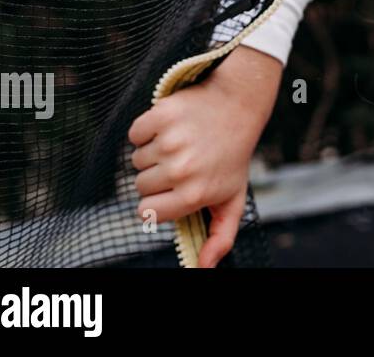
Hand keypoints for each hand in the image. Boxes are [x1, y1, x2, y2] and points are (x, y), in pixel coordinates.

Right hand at [128, 45, 282, 266]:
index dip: (158, 201)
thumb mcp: (233, 198)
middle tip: (186, 160)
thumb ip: (220, 237)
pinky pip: (135, 133)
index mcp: (195, 195)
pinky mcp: (161, 116)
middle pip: (140, 185)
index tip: (176, 188)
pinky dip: (147, 130)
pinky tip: (174, 126)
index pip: (146, 212)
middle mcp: (181, 170)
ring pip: (136, 160)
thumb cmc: (233, 156)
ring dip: (153, 152)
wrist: (239, 104)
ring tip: (183, 142)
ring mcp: (170, 142)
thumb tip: (203, 269)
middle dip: (158, 175)